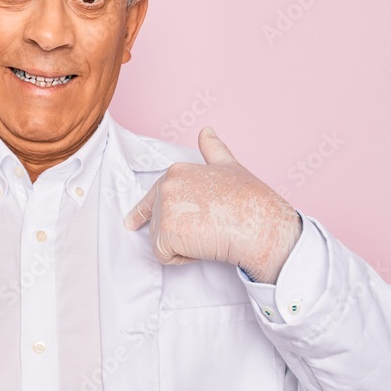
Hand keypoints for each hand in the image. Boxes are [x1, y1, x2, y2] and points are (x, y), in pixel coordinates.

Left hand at [124, 125, 301, 283]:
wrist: (258, 223)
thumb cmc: (250, 199)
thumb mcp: (230, 167)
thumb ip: (213, 150)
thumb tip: (206, 131)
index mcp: (176, 171)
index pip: (153, 195)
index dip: (144, 212)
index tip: (132, 223)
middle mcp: (166, 187)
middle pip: (158, 221)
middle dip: (179, 230)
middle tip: (208, 227)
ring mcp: (164, 209)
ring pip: (160, 239)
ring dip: (182, 245)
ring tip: (209, 234)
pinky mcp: (166, 233)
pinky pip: (164, 256)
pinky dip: (182, 259)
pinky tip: (203, 246)